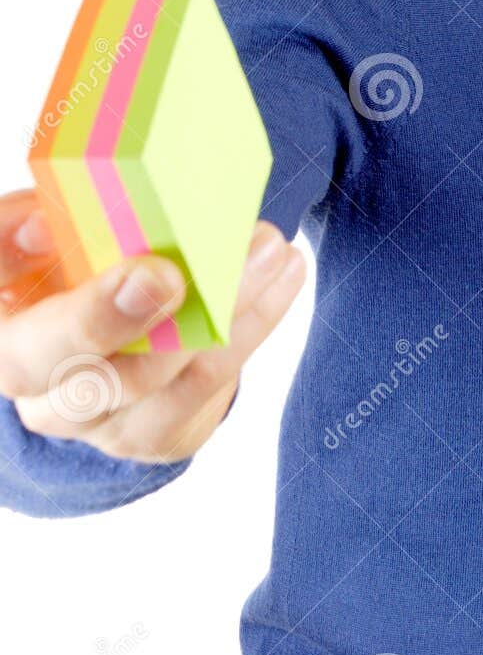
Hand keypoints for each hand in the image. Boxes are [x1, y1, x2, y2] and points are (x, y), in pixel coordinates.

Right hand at [0, 188, 305, 462]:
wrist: (101, 354)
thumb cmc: (70, 273)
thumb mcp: (42, 242)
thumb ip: (35, 222)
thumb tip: (43, 222)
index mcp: (2, 331)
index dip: (10, 267)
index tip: (50, 232)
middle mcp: (34, 388)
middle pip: (62, 371)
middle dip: (113, 321)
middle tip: (168, 272)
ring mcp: (93, 421)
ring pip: (152, 382)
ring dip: (220, 311)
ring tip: (267, 246)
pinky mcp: (150, 433)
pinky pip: (204, 388)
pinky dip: (251, 327)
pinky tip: (283, 276)